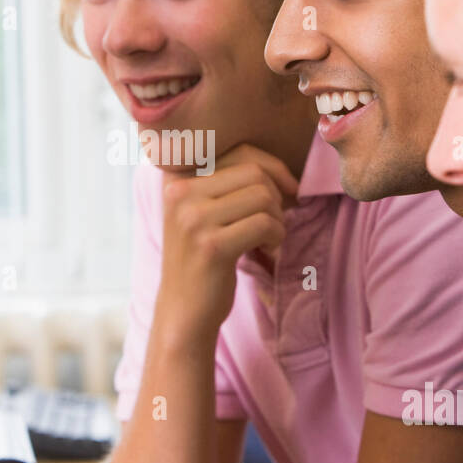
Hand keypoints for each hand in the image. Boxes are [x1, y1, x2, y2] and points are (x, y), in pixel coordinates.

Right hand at [154, 144, 298, 338]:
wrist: (183, 311)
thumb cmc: (201, 258)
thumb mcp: (200, 212)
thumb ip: (224, 182)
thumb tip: (277, 166)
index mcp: (175, 178)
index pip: (237, 151)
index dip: (271, 167)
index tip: (287, 190)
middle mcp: (179, 193)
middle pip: (253, 172)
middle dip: (276, 195)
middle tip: (274, 220)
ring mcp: (193, 219)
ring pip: (262, 196)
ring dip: (277, 218)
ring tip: (269, 236)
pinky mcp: (212, 246)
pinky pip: (264, 224)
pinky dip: (276, 236)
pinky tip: (267, 249)